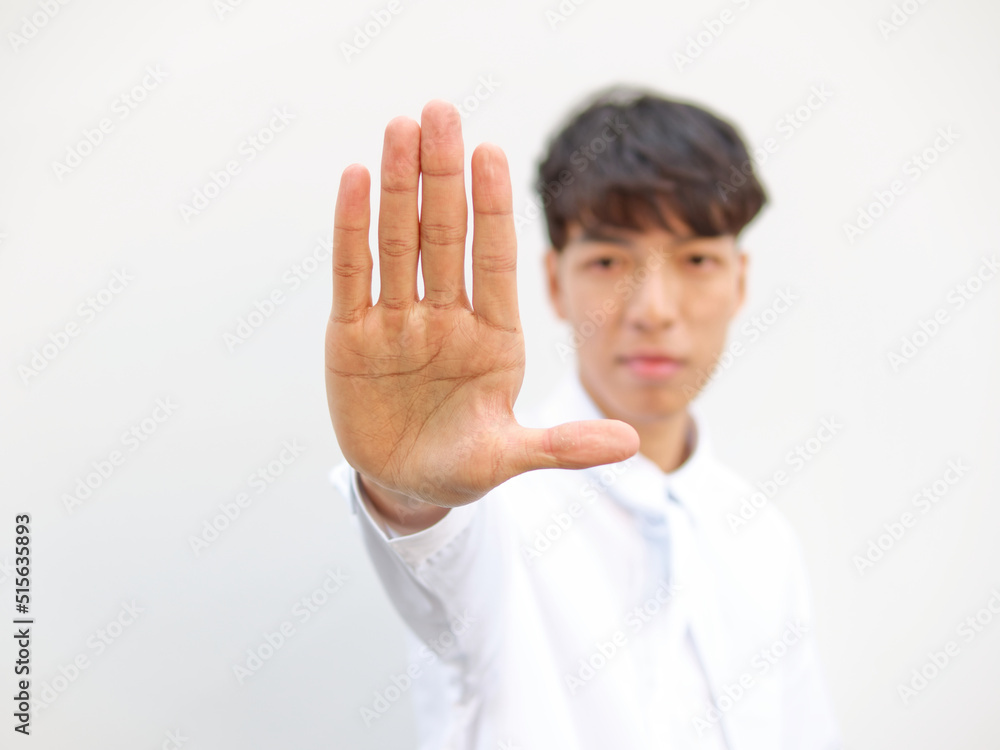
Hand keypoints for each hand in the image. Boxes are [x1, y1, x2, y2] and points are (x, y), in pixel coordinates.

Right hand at [325, 100, 638, 508]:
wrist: (405, 484)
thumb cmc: (463, 466)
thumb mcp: (511, 458)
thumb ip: (563, 447)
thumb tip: (630, 445)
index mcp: (493, 336)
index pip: (494, 258)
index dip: (492, 207)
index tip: (491, 153)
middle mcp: (446, 317)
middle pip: (444, 235)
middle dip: (442, 176)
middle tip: (441, 112)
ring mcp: (398, 323)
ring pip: (399, 242)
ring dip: (398, 186)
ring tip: (401, 127)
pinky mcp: (351, 337)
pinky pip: (353, 275)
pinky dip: (352, 230)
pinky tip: (356, 178)